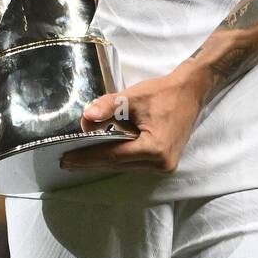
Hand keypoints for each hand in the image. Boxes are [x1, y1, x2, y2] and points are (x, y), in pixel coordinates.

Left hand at [59, 61, 210, 174]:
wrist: (191, 91)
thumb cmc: (163, 92)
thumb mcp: (133, 96)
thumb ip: (109, 106)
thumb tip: (86, 118)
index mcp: (154, 148)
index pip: (113, 155)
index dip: (88, 157)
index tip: (66, 158)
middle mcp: (160, 163)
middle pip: (118, 165)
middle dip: (91, 163)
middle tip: (65, 162)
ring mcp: (164, 165)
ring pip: (125, 166)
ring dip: (102, 162)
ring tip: (78, 160)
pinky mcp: (164, 162)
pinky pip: (134, 163)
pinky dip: (117, 159)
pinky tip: (101, 156)